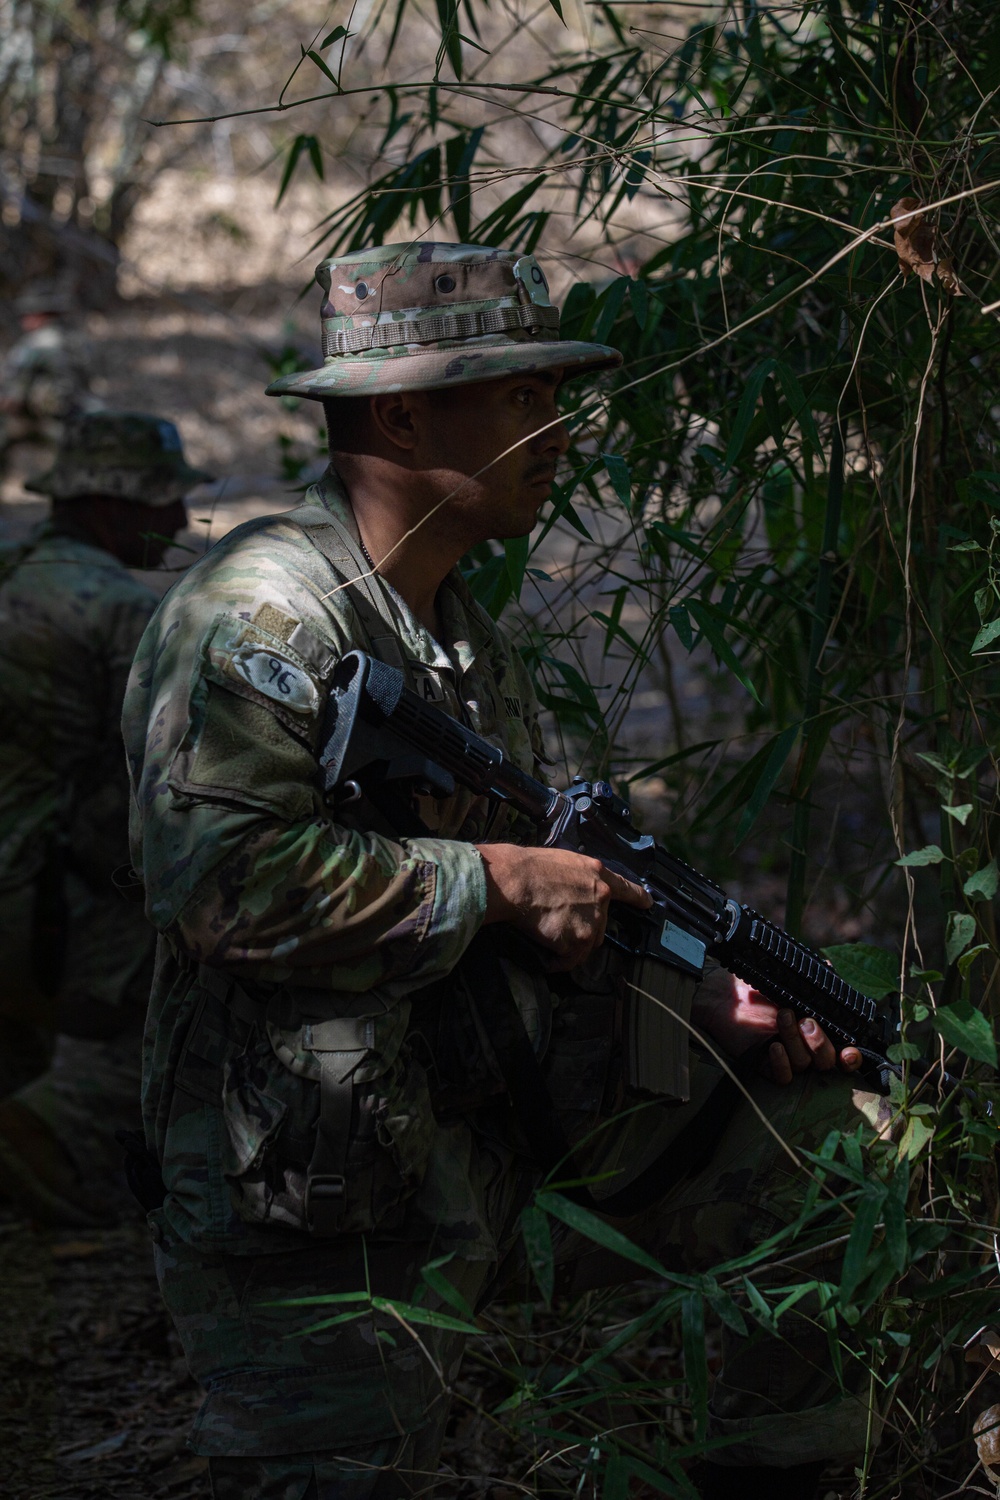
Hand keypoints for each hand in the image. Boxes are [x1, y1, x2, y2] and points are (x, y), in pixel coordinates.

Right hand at [477, 843, 651, 969]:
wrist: (516, 881)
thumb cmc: (529, 868)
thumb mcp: (562, 862)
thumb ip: (576, 878)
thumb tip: (570, 890)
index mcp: (596, 874)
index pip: (625, 888)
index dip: (638, 897)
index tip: (648, 903)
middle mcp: (601, 897)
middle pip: (600, 925)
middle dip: (583, 930)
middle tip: (558, 925)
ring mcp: (592, 920)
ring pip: (586, 944)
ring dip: (570, 946)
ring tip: (547, 937)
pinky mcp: (578, 939)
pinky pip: (569, 959)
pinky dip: (557, 961)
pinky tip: (545, 955)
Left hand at [693, 971, 863, 1084]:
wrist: (725, 994)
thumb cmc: (758, 987)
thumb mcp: (788, 981)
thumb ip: (812, 979)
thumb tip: (830, 968)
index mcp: (818, 1030)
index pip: (843, 1053)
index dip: (851, 1057)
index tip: (849, 1050)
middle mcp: (805, 1047)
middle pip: (826, 1061)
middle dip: (820, 1042)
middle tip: (806, 1021)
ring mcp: (787, 1057)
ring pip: (804, 1064)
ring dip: (796, 1041)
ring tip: (783, 1016)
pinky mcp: (766, 1065)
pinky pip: (783, 1077)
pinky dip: (782, 1063)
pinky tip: (774, 1046)